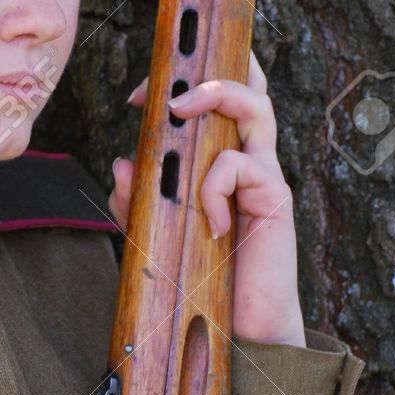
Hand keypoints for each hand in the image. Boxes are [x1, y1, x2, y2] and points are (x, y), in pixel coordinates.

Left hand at [108, 49, 305, 346]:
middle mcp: (247, 158)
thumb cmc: (201, 276)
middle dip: (212, 69)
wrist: (239, 326)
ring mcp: (264, 174)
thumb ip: (135, 201)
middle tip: (168, 87)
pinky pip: (238, 165)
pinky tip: (209, 223)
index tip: (137, 99)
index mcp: (220, 159)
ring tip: (181, 110)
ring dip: (217, 96)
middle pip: (248, 86)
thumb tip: (120, 164)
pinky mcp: (274, 196)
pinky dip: (212, 187)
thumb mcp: (155, 233)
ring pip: (257, 106)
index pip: (213, 103)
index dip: (181, 86)